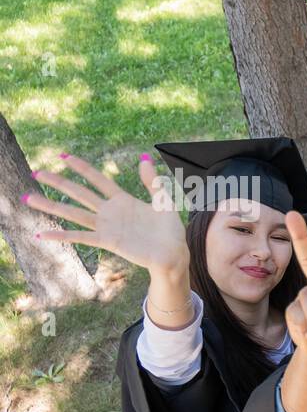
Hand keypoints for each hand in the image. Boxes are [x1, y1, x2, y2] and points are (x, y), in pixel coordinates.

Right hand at [31, 152, 186, 275]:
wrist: (173, 255)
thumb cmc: (170, 230)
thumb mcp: (163, 202)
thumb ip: (152, 182)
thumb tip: (144, 158)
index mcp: (122, 200)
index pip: (97, 179)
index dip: (81, 168)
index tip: (64, 156)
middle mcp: (110, 212)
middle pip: (79, 193)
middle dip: (57, 182)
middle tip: (36, 172)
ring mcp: (106, 226)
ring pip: (73, 213)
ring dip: (51, 206)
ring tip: (28, 199)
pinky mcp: (107, 241)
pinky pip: (80, 237)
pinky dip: (61, 236)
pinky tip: (42, 234)